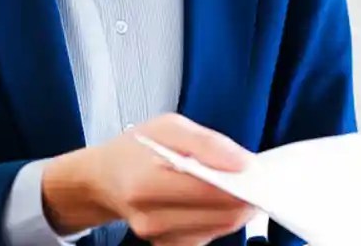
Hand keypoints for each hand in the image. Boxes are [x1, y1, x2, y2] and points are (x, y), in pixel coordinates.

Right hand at [43, 114, 256, 245]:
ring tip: (236, 186)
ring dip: (235, 209)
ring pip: (219, 229)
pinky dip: (218, 218)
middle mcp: (151, 217)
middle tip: (255, 179)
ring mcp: (158, 236)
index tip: (258, 171)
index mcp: (147, 184)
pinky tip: (214, 201)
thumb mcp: (168, 126)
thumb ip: (207, 143)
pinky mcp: (166, 244)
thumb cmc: (135, 148)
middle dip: (245, 197)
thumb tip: (243, 163)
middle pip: (221, 216)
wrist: (103, 178)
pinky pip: (207, 236)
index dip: (242, 182)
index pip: (211, 191)